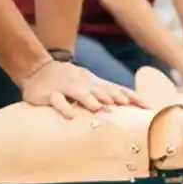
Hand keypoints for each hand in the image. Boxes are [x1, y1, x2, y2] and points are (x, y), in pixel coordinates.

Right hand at [20, 59, 142, 118]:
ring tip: (98, 107)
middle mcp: (82, 82)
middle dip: (111, 97)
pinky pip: (57, 101)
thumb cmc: (67, 80)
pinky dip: (63, 107)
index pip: (115, 88)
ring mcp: (65, 86)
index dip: (130, 96)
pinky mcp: (50, 93)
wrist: (37, 68)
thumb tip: (129, 104)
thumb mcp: (87, 82)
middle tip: (125, 106)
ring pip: (78, 92)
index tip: (145, 106)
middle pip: (99, 89)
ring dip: (88, 98)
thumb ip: (105, 92)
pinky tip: (70, 115)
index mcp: (93, 81)